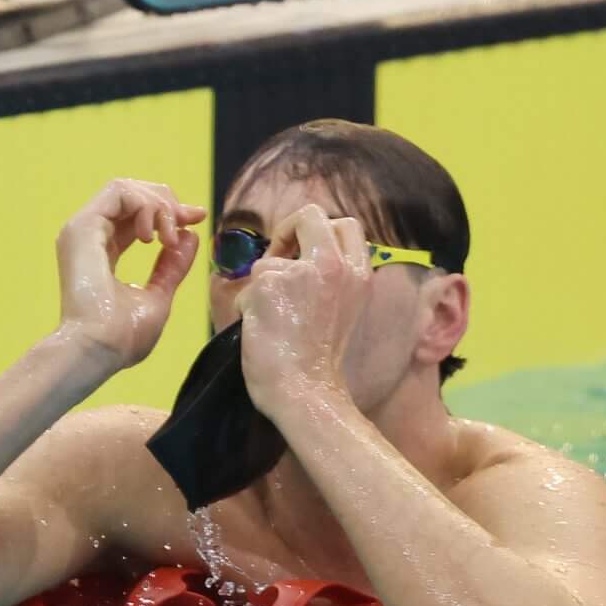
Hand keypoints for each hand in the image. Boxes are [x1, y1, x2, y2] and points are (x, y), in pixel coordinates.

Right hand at [54, 179, 204, 368]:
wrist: (98, 349)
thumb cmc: (121, 336)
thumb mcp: (158, 296)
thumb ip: (171, 267)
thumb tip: (188, 237)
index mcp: (102, 253)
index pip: (135, 216)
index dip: (169, 211)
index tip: (197, 218)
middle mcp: (89, 237)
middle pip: (131, 195)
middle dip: (167, 202)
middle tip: (189, 220)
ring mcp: (82, 230)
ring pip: (126, 188)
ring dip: (159, 204)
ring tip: (168, 236)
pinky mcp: (82, 227)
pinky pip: (119, 192)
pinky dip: (146, 205)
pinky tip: (155, 234)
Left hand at [238, 205, 369, 416]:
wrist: (305, 389)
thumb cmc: (318, 357)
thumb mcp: (343, 306)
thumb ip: (329, 276)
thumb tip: (294, 252)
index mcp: (359, 273)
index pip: (345, 224)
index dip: (317, 229)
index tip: (301, 250)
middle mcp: (335, 266)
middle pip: (308, 216)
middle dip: (286, 231)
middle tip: (277, 257)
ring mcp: (301, 273)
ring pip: (267, 260)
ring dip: (261, 287)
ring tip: (273, 320)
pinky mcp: (268, 285)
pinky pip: (247, 287)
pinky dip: (247, 306)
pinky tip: (261, 329)